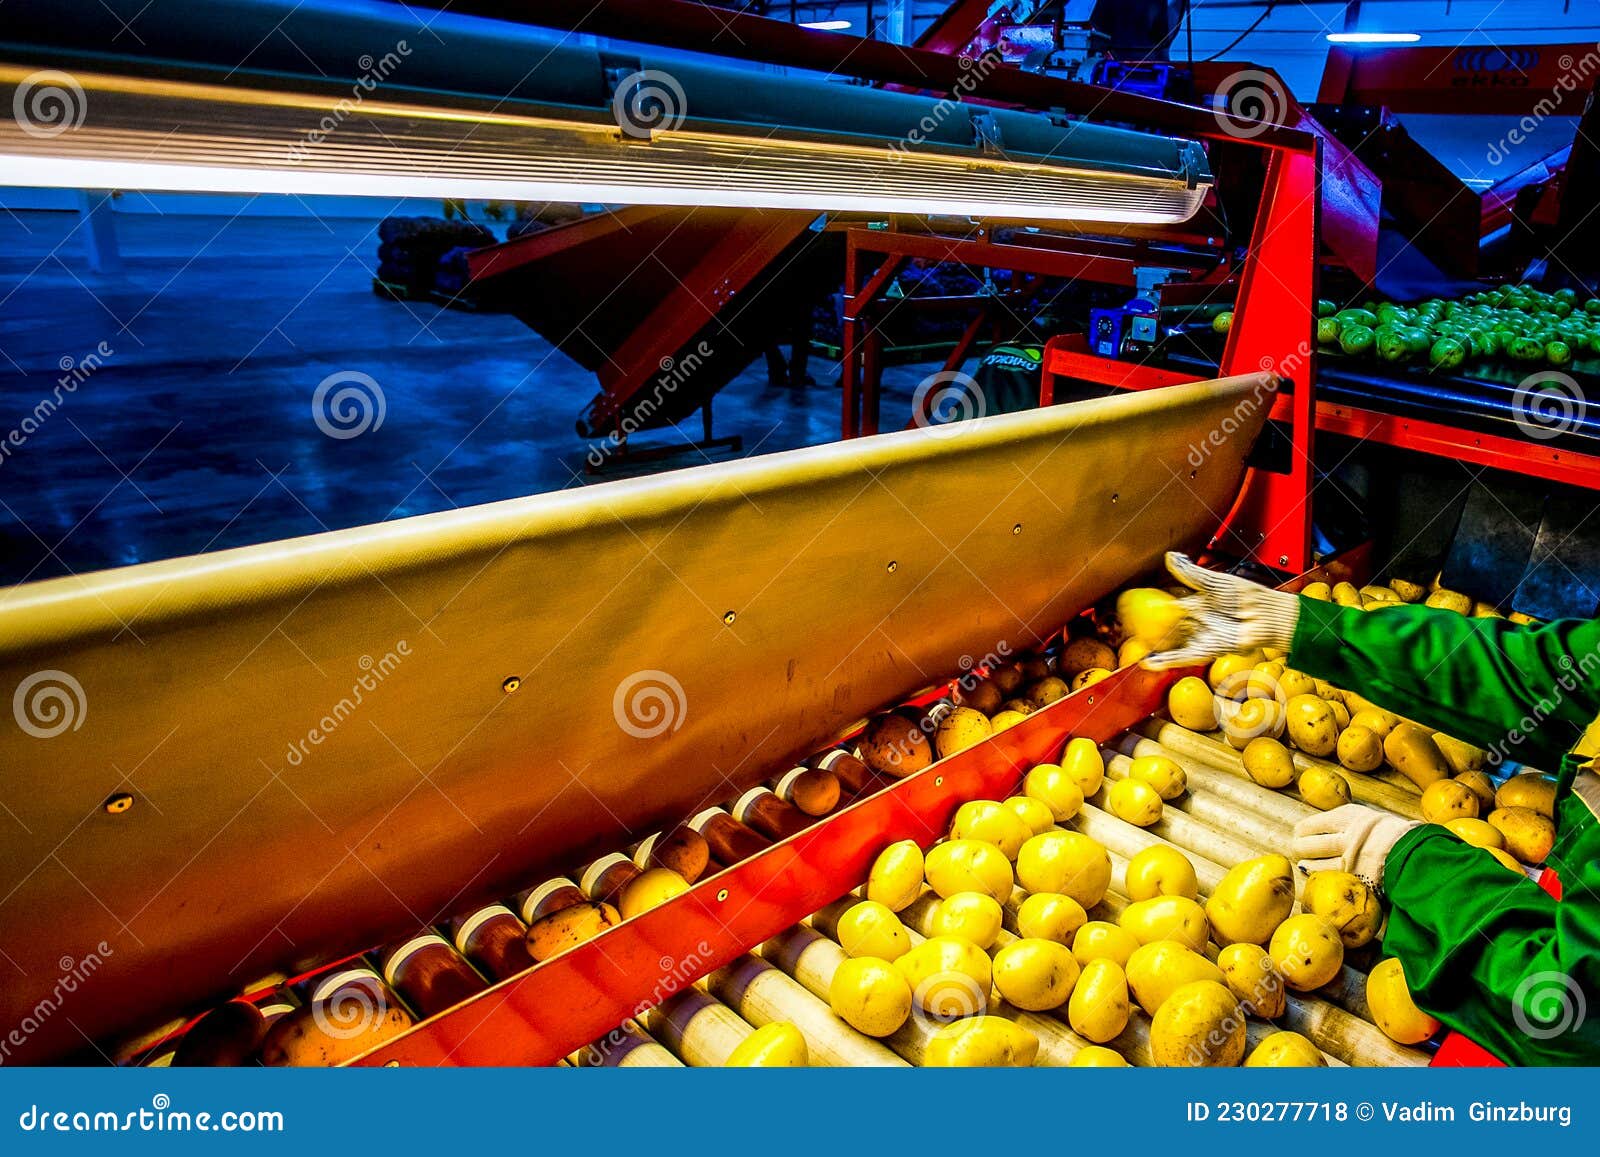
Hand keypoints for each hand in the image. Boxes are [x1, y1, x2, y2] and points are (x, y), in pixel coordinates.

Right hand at [1142, 552, 1301, 669]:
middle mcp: (1196, 621)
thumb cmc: (1247, 596)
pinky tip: (1149, 663)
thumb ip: (1190, 573)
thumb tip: (1170, 557)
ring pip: (1170, 644)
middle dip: (1147, 630)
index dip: (1150, 606)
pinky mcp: (1207, 649)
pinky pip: (1182, 657)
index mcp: (1196, 602)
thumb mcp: (1215, 581)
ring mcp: (1200, 636)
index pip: (1167, 604)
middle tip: (1127, 630)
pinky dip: (1166, 661)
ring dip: (1152, 649)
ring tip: (1132, 650)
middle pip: (1165, 627)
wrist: (1267, 615)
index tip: (1132, 605)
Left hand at [1292, 803, 1417, 889]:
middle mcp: (1346, 836)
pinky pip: (1333, 879)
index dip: (1303, 830)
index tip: (1299, 832)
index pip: (1314, 823)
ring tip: (1303, 863)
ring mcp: (1351, 859)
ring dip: (1307, 864)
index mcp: (1350, 817)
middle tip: (1296, 848)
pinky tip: (1318, 877)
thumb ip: (1352, 823)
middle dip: (1299, 847)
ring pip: (1317, 864)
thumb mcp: (1374, 819)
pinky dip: (1322, 878)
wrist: (1421, 852)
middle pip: (1310, 844)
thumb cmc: (1400, 834)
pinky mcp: (1357, 878)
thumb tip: (1327, 827)